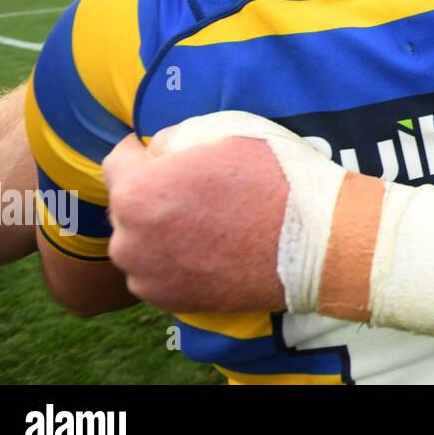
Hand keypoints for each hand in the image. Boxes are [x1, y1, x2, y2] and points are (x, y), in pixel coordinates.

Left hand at [102, 131, 287, 312]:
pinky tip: (212, 248)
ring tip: (208, 223)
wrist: (316, 244)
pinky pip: (158, 272)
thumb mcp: (226, 130)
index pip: (117, 161)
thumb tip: (159, 151)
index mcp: (138, 193)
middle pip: (128, 206)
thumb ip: (177, 137)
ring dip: (161, 230)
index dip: (142, 151)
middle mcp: (130, 241)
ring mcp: (148, 278)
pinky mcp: (171, 303)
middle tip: (197, 190)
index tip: (162, 153)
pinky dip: (175, 260)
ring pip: (141, 242)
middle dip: (152, 194)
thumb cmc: (275, 180)